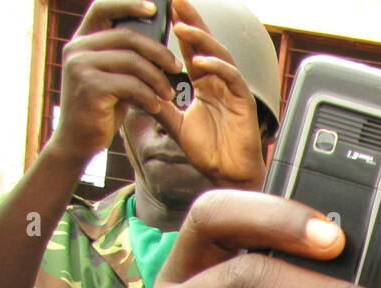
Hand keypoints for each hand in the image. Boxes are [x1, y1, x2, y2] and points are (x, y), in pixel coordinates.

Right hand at [50, 0, 179, 163]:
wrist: (78, 140)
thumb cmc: (101, 108)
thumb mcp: (112, 77)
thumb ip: (125, 59)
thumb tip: (158, 46)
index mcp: (82, 41)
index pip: (103, 8)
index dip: (129, 4)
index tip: (155, 7)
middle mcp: (77, 48)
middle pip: (128, 37)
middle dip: (158, 52)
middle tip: (176, 67)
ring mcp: (81, 66)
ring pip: (133, 61)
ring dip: (158, 79)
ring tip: (169, 94)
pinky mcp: (90, 87)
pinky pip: (131, 85)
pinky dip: (149, 96)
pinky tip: (156, 107)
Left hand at [153, 0, 266, 188]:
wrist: (228, 176)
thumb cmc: (209, 152)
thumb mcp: (176, 124)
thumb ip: (160, 104)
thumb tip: (136, 90)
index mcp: (205, 84)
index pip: (191, 48)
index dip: (180, 27)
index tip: (165, 8)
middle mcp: (220, 82)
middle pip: (206, 42)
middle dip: (191, 20)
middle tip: (175, 0)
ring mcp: (233, 90)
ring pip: (220, 54)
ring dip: (201, 38)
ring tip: (181, 27)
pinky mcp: (244, 101)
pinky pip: (232, 76)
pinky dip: (217, 66)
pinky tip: (200, 61)